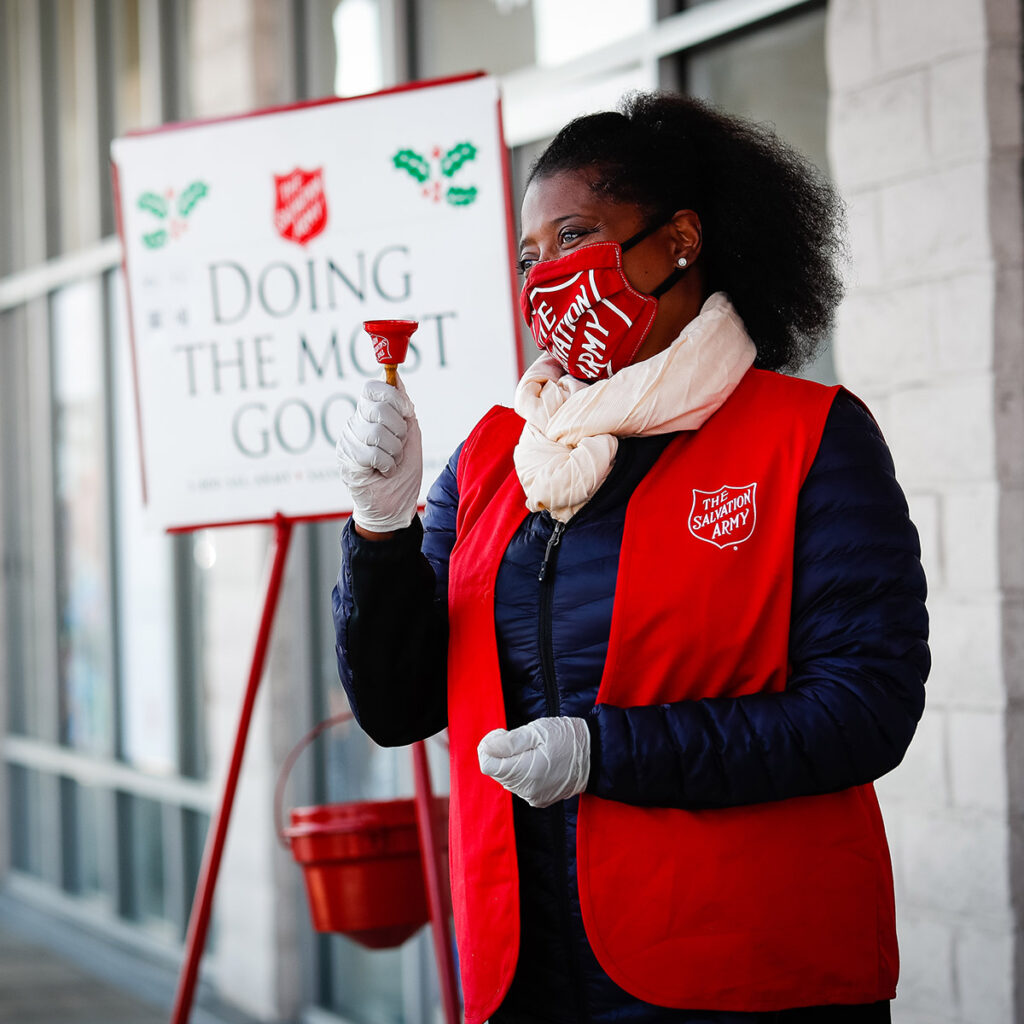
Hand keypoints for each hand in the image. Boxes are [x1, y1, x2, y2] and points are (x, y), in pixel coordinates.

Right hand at [336, 378, 422, 532]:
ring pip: (377, 432)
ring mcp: (348, 441)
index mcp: (370, 414)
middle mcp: (355, 424)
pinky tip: (383, 472)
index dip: (394, 399)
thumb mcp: (410, 434)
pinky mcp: (346, 460)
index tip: (407, 414)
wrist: (396, 505)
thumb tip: (395, 378)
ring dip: (394, 452)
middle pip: (378, 408)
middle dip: (399, 430)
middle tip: (398, 447)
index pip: (373, 389)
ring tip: (391, 462)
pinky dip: (387, 465)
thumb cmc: (403, 471)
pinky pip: (371, 452)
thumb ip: (403, 408)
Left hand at [477, 717, 589, 807]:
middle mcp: (528, 790)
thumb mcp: (537, 731)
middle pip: (496, 772)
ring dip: (509, 762)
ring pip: (507, 778)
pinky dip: (520, 771)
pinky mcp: (540, 799)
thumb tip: (486, 748)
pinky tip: (534, 759)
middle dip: (499, 753)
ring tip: (528, 747)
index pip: (488, 765)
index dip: (488, 747)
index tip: (500, 734)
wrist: (595, 755)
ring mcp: (534, 797)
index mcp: (527, 772)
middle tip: (516, 737)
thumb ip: (509, 741)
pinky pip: (519, 785)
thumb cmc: (568, 738)